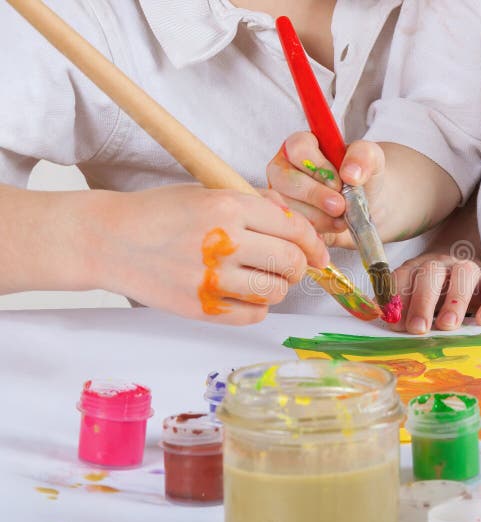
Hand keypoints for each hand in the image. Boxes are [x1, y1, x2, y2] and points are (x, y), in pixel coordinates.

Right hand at [90, 184, 328, 324]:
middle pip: (291, 263)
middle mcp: (223, 241)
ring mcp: (210, 278)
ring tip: (260, 278)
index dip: (313, 243)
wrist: (110, 240)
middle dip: (299, 266)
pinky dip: (257, 308)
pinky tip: (243, 295)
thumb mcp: (209, 194)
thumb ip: (255, 204)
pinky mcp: (200, 308)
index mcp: (228, 207)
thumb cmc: (161, 214)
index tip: (317, 252)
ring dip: (277, 287)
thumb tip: (300, 224)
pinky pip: (253, 315)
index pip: (294, 228)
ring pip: (276, 292)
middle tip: (290, 266)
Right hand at [266, 132, 386, 247]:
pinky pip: (293, 228)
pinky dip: (316, 230)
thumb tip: (350, 173)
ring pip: (288, 207)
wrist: (367, 206)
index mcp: (300, 146)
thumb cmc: (362, 177)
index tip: (341, 181)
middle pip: (286, 180)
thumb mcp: (372, 158)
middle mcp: (283, 169)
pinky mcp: (287, 221)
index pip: (298, 149)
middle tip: (340, 206)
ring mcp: (281, 197)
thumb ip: (363, 156)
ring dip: (318, 216)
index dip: (319, 167)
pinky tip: (334, 227)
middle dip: (315, 195)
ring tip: (342, 218)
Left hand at [391, 252, 480, 333]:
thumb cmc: (437, 295)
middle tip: (418, 328)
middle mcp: (443, 264)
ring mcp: (471, 269)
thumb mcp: (418, 299)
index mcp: (418, 268)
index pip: (405, 276)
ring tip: (448, 325)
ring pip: (465, 274)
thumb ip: (406, 310)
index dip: (398, 299)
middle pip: (431, 273)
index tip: (396, 325)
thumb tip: (394, 326)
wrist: (469, 275)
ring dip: (454, 300)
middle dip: (422, 301)